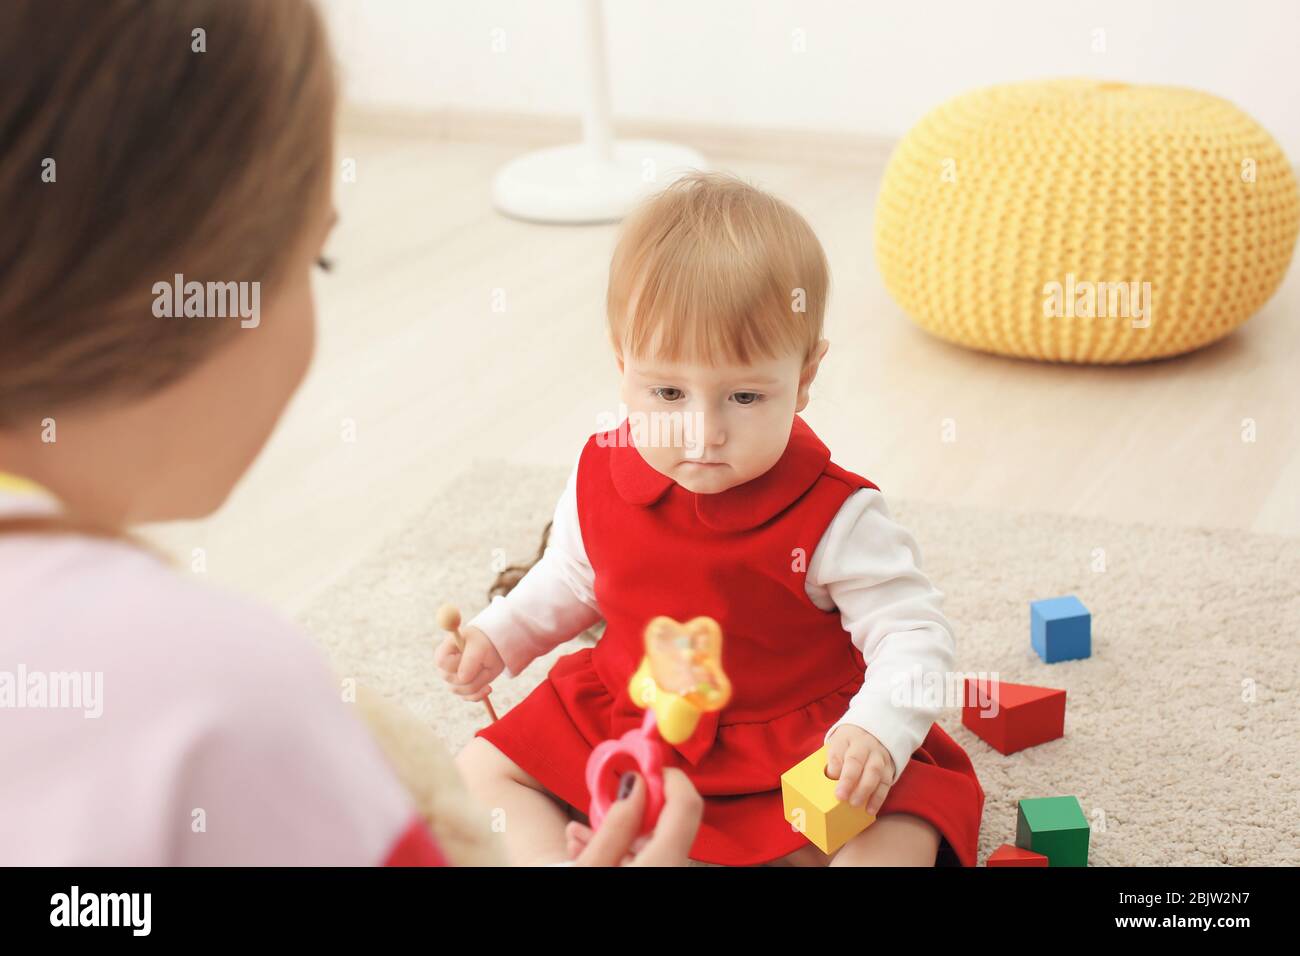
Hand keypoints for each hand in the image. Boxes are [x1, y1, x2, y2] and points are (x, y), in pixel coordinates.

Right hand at [434, 624, 504, 701]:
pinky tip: (488, 687)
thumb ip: (470, 660)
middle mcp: (445, 668)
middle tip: (484, 664)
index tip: (470, 654)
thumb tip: (462, 678)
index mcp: (444, 651)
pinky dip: (479, 694)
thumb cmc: (484, 643)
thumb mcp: (480, 647)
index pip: (442, 662)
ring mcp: (452, 680)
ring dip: (478, 683)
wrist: (493, 647)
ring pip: (459, 691)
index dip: (457, 662)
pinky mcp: (461, 689)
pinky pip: (467, 698)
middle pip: (451, 680)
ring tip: (486, 671)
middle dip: (472, 675)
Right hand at [568, 768, 703, 865]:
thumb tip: (636, 782)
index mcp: (663, 863)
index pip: (687, 805)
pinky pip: (645, 860)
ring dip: (620, 831)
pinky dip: (620, 850)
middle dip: (636, 806)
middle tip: (603, 805)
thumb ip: (616, 824)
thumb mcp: (589, 865)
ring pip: (653, 842)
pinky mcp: (654, 877)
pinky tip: (585, 850)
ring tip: (578, 835)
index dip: (668, 777)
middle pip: (669, 823)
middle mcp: (672, 869)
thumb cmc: (571, 898)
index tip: (644, 767)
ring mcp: (665, 874)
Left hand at [826, 724, 895, 815]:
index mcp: (847, 738)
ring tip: (855, 804)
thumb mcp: (837, 745)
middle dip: (849, 780)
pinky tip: (870, 809)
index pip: (840, 749)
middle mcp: (864, 745)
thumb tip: (830, 779)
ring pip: (874, 772)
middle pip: (857, 761)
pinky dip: (878, 798)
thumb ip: (833, 760)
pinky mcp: (889, 768)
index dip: (835, 765)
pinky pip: (885, 783)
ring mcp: (878, 756)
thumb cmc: (849, 744)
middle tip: (841, 797)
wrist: (874, 734)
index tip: (830, 777)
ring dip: (864, 790)